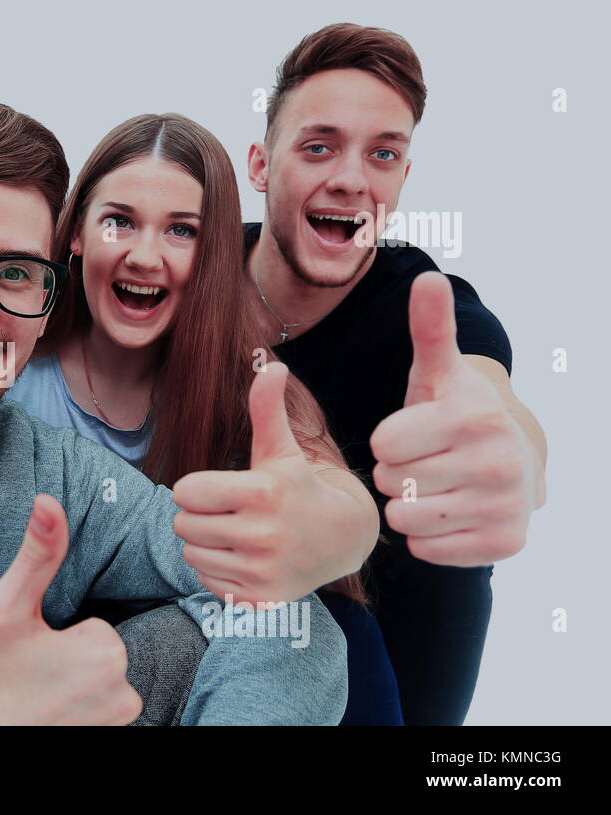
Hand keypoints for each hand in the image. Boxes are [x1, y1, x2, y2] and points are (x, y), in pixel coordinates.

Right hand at [0, 494, 140, 725]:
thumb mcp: (7, 607)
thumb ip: (38, 553)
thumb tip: (49, 503)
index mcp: (106, 652)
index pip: (93, 627)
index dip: (57, 637)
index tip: (27, 654)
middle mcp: (123, 694)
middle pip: (98, 657)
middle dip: (66, 662)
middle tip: (26, 675)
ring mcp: (114, 723)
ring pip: (97, 686)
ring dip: (70, 689)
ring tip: (31, 696)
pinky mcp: (103, 740)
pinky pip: (94, 713)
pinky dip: (73, 714)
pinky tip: (42, 717)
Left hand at [171, 361, 339, 603]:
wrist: (343, 539)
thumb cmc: (300, 487)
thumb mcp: (282, 449)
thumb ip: (267, 410)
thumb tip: (270, 365)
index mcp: (262, 492)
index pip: (184, 492)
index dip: (196, 488)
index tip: (220, 488)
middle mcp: (262, 535)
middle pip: (182, 524)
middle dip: (198, 515)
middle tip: (228, 511)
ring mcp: (261, 570)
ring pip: (190, 553)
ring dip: (204, 543)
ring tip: (235, 533)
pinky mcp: (259, 598)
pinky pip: (206, 580)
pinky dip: (217, 569)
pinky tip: (244, 557)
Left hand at [371, 272, 534, 564]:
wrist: (513, 464)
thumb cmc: (456, 416)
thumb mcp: (439, 373)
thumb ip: (430, 329)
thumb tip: (428, 278)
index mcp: (476, 416)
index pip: (383, 444)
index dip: (387, 441)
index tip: (411, 434)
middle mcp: (499, 461)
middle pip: (391, 481)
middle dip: (396, 474)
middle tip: (423, 462)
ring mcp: (505, 506)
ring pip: (404, 518)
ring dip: (406, 506)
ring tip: (431, 487)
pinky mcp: (504, 544)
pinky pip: (424, 549)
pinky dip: (426, 536)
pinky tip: (447, 513)